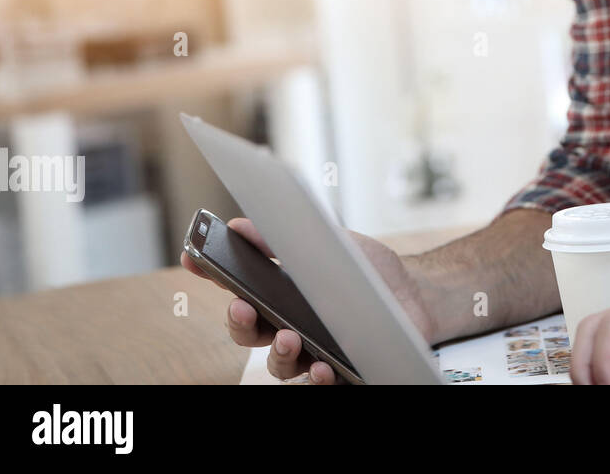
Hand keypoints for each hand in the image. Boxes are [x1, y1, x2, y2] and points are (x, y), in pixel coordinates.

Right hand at [181, 217, 433, 383]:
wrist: (418, 295)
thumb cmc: (370, 271)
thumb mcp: (331, 245)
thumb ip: (286, 240)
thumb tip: (239, 225)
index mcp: (281, 295)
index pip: (237, 289)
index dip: (211, 275)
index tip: (191, 257)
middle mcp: (289, 327)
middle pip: (249, 334)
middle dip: (240, 323)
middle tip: (244, 309)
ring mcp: (311, 353)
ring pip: (279, 364)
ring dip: (279, 353)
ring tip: (292, 339)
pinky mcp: (338, 372)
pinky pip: (318, 384)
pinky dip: (317, 379)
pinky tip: (324, 368)